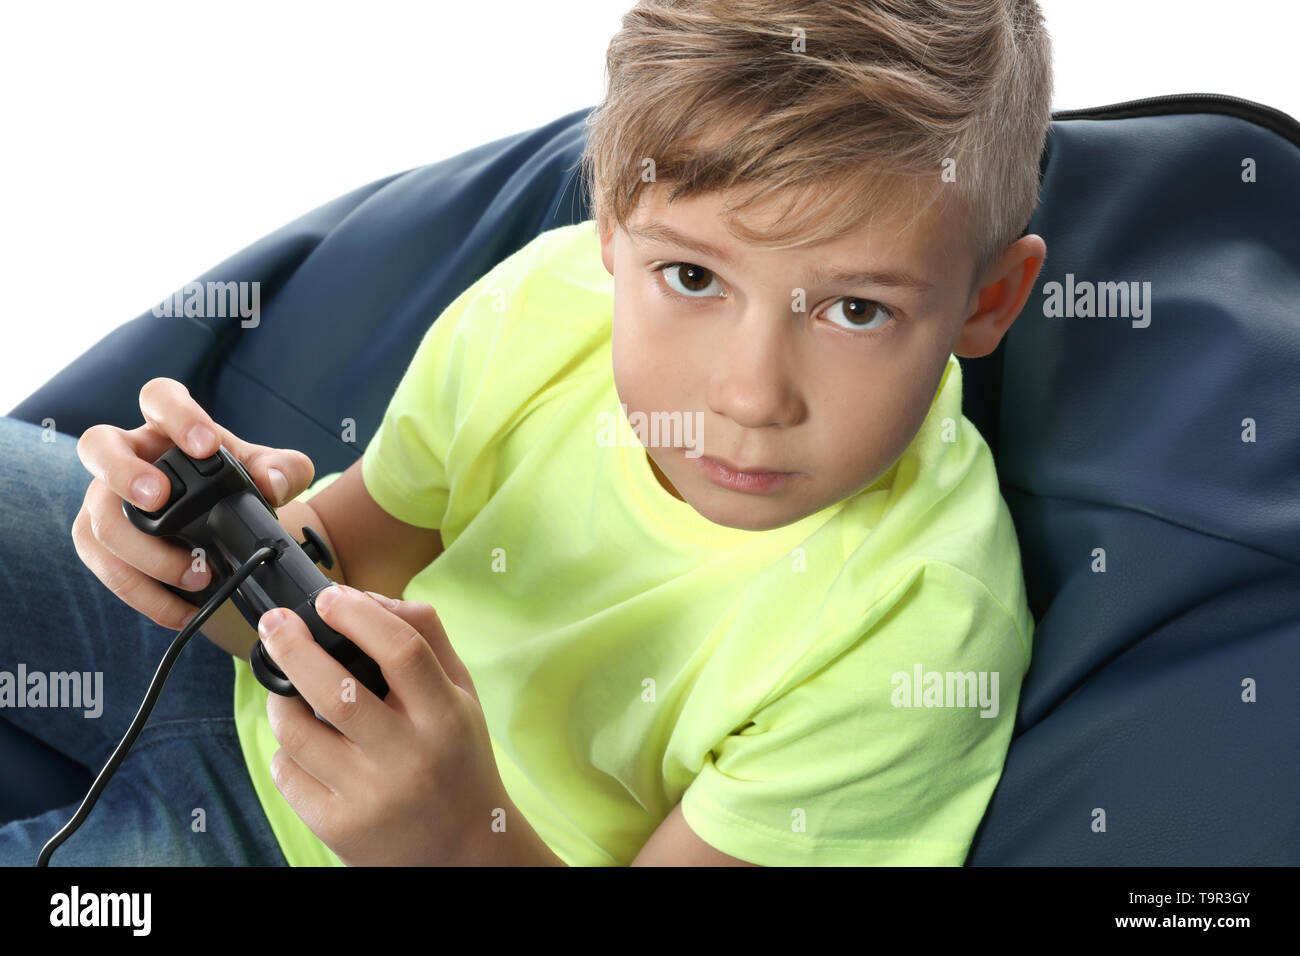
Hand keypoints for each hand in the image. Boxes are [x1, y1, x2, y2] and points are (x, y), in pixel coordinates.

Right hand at [71, 376, 315, 628]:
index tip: (206, 446)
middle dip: (124, 473)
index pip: (159, 397)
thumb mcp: (272, 473)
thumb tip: (273, 481)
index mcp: (169, 425)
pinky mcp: (100, 542)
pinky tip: (182, 609)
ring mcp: (105, 498)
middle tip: (160, 500)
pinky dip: (144, 594)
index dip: (177, 415)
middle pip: (97, 446)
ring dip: (143, 552)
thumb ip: (284, 470)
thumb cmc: (240, 484)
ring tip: (197, 575)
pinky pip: (105, 568)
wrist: (228, 527)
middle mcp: (129, 456)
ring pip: (97, 520)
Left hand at [258, 584, 512, 865]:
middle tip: (274, 623)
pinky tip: (303, 742)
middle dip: (294, 646)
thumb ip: (427, 638)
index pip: (401, 652)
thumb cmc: (458, 758)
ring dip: (279, 699)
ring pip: (298, 732)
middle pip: (336, 691)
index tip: (330, 597)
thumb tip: (369, 599)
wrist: (464, 850)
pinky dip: (286, 748)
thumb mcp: (462, 694)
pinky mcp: (338, 828)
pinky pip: (288, 774)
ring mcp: (369, 797)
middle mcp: (408, 758)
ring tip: (283, 685)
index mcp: (445, 718)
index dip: (358, 615)